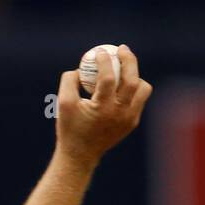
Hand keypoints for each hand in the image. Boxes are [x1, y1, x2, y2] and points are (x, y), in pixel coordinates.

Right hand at [55, 44, 152, 168]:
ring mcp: (129, 119)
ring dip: (135, 76)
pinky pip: (139, 100)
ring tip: (123, 71)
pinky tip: (121, 86)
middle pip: (132, 80)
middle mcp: (120, 113)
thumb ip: (69, 81)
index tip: (99, 52)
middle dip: (129, 60)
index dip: (104, 60)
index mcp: (102, 108)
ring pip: (142, 89)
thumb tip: (81, 67)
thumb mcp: (62, 104)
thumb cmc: (69, 128)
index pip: (108, 77)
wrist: (80, 155)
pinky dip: (132, 89)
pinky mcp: (132, 123)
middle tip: (121, 49)